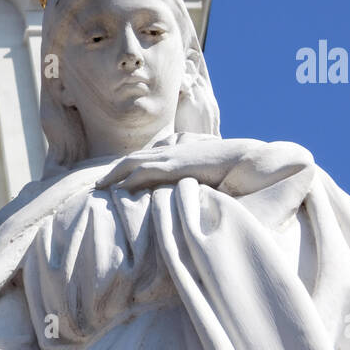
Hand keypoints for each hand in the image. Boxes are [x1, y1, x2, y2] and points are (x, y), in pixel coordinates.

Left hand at [95, 138, 261, 191]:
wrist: (252, 159)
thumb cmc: (235, 170)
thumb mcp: (208, 177)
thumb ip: (193, 184)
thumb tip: (189, 198)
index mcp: (178, 153)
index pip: (144, 159)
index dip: (126, 169)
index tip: (112, 181)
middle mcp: (172, 151)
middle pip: (132, 159)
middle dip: (113, 172)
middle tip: (96, 185)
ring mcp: (173, 156)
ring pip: (133, 163)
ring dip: (114, 175)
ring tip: (98, 188)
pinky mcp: (177, 165)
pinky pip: (146, 171)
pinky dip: (129, 179)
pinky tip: (117, 190)